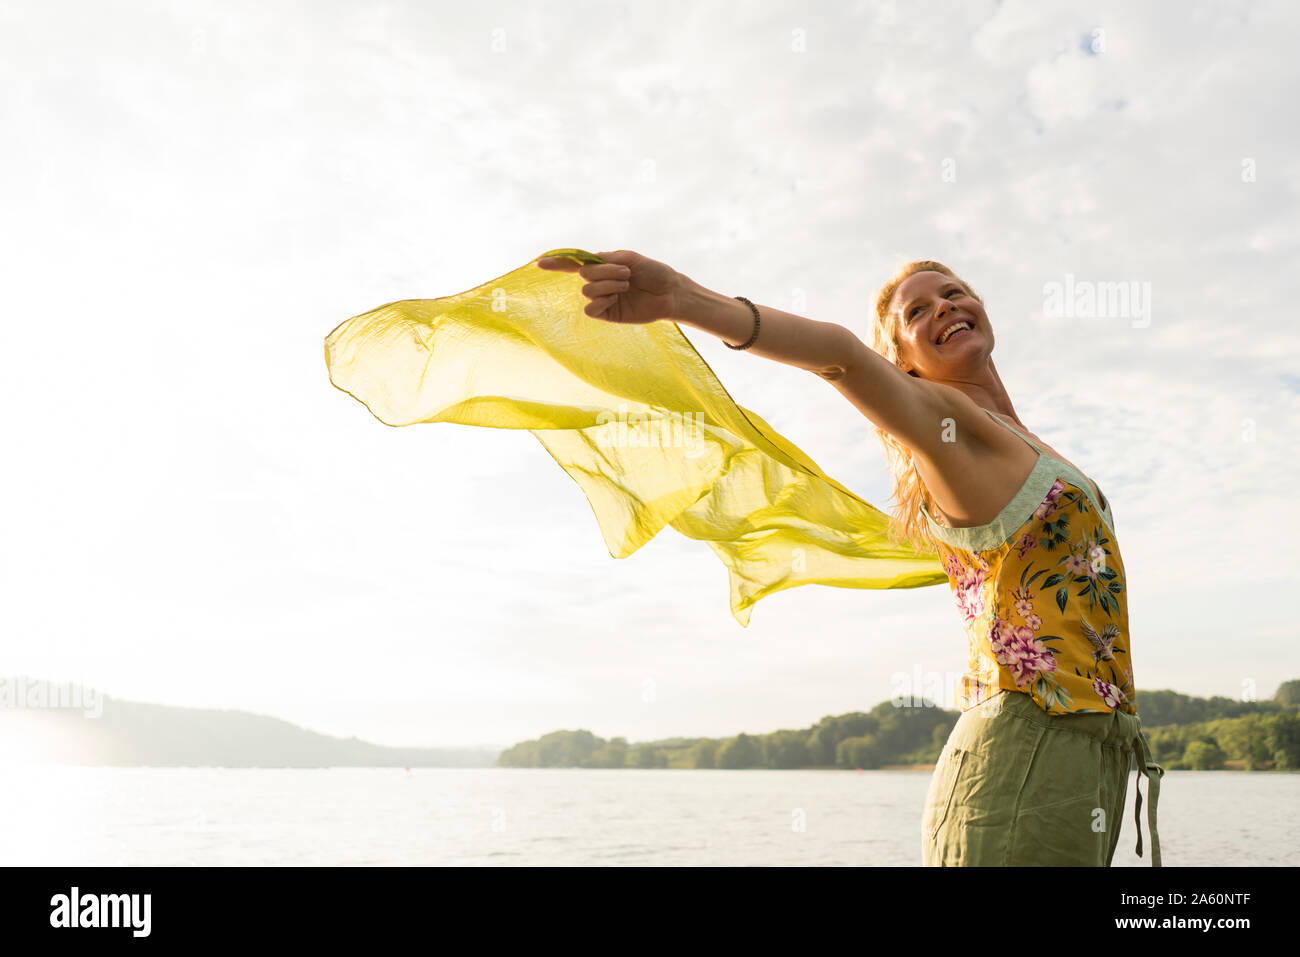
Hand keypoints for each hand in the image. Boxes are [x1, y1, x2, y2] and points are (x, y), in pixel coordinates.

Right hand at [536, 249, 681, 323]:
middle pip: (583, 275)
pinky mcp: (607, 315)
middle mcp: (599, 282)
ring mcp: (602, 299)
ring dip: (608, 286)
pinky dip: (601, 302)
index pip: (574, 264)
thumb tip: (585, 266)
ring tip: (627, 286)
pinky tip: (615, 300)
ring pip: (587, 291)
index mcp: (602, 266)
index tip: (540, 263)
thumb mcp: (629, 258)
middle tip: (627, 274)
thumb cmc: (653, 272)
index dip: (557, 263)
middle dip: (605, 272)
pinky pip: (591, 309)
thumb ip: (606, 260)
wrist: (670, 292)